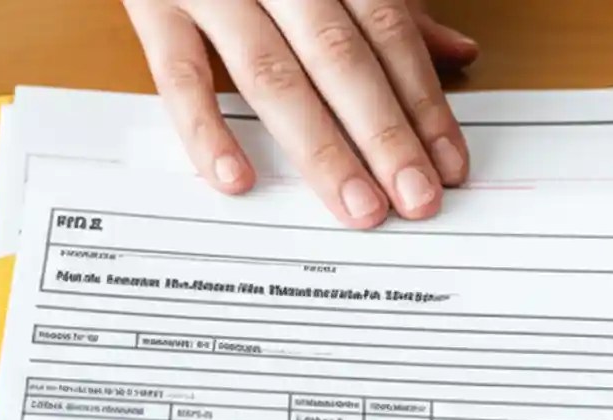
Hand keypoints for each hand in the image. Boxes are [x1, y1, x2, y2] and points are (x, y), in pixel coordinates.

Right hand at [121, 0, 478, 227]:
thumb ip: (388, 6)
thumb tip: (458, 54)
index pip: (388, 33)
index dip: (423, 102)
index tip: (448, 165)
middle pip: (340, 59)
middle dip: (384, 135)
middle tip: (415, 199)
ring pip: (273, 74)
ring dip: (320, 148)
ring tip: (358, 206)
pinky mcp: (154, 5)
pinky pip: (179, 75)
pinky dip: (207, 129)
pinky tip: (238, 179)